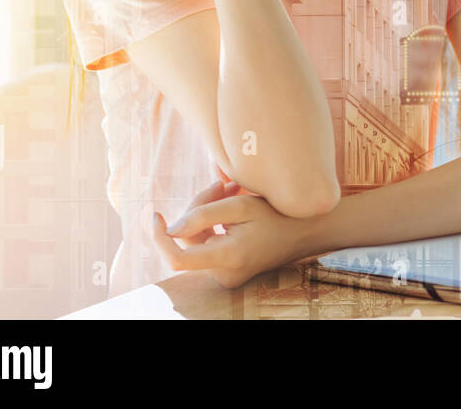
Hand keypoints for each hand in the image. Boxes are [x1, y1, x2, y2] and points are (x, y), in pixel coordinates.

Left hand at [151, 179, 310, 289]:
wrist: (304, 232)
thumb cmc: (276, 214)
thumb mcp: (241, 205)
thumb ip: (203, 214)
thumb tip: (170, 228)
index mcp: (228, 257)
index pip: (177, 259)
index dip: (160, 237)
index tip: (156, 215)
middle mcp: (224, 274)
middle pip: (188, 241)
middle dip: (197, 208)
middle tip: (222, 184)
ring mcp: (225, 276)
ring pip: (196, 241)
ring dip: (206, 213)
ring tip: (231, 191)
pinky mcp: (227, 271)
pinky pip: (206, 245)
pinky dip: (212, 224)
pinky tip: (230, 207)